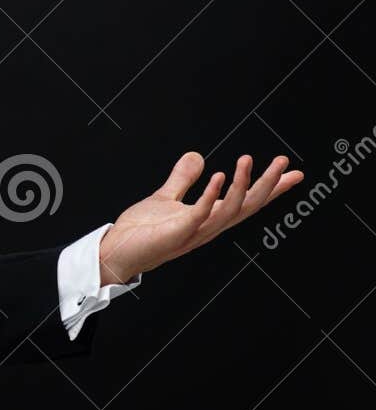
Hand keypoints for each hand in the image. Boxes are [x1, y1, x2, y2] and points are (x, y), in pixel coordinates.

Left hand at [97, 152, 303, 283]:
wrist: (117, 253)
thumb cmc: (141, 232)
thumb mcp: (165, 198)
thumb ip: (182, 179)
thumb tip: (197, 156)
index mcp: (208, 218)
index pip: (246, 201)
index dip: (270, 187)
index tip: (293, 172)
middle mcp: (208, 227)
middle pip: (247, 206)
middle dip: (268, 185)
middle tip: (284, 162)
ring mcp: (195, 231)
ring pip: (230, 210)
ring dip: (241, 185)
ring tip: (247, 160)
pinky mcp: (178, 233)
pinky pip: (200, 214)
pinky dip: (211, 196)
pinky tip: (218, 176)